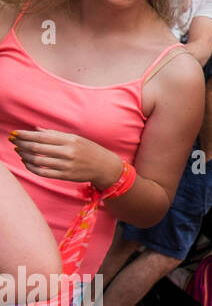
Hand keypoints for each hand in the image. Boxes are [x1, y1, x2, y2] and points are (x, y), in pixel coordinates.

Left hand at [9, 129, 123, 189]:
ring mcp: (66, 165)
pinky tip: (26, 163)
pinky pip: (42, 172)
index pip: (42, 137)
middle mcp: (68, 152)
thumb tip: (36, 130)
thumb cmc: (89, 150)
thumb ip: (56, 134)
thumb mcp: (76, 138)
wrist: (105, 167)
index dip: (26, 135)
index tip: (15, 133)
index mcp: (70, 140)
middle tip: (13, 141)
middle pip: (37, 148)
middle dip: (22, 144)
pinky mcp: (65, 176)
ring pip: (38, 160)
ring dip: (24, 155)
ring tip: (19, 151)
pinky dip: (31, 167)